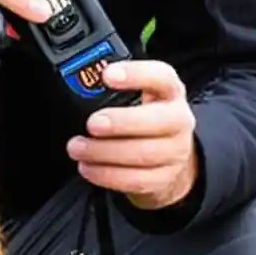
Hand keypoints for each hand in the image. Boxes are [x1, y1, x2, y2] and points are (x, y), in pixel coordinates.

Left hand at [66, 60, 199, 210]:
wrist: (170, 157)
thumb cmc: (146, 120)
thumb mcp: (139, 96)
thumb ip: (114, 91)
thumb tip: (77, 87)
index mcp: (170, 92)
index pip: (161, 76)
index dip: (136, 74)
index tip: (107, 76)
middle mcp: (179, 120)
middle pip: (157, 120)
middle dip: (121, 122)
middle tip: (92, 123)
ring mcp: (176, 152)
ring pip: (143, 154)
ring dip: (105, 152)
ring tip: (78, 147)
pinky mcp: (164, 179)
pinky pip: (135, 180)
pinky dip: (107, 175)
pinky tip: (88, 167)